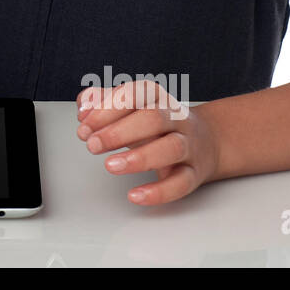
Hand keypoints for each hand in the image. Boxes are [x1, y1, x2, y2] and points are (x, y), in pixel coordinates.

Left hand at [75, 80, 220, 204]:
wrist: (206, 142)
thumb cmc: (156, 125)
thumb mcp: (130, 108)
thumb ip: (102, 103)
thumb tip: (83, 107)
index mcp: (157, 98)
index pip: (135, 94)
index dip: (107, 109)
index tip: (84, 125)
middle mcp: (176, 118)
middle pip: (154, 119)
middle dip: (119, 132)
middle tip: (92, 145)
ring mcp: (189, 145)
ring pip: (171, 148)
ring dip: (139, 158)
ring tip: (110, 166)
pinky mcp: (194, 173)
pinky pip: (182, 182)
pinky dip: (159, 191)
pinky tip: (135, 195)